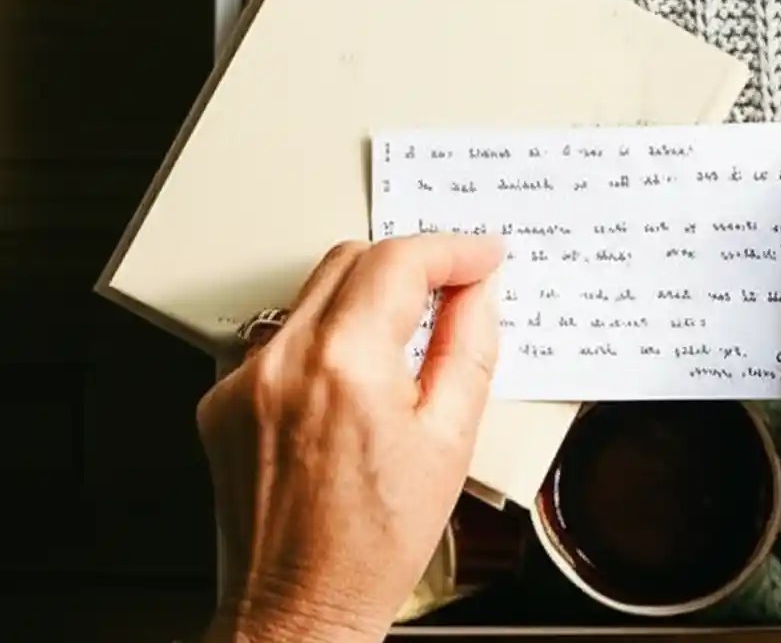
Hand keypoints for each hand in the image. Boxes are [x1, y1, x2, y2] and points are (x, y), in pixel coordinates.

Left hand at [198, 234, 502, 642]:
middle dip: (409, 264)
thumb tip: (478, 294)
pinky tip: (351, 380)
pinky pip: (282, 339)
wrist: (301, 608)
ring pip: (313, 295)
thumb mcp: (451, 442)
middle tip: (453, 288)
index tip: (480, 256)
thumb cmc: (375, 544)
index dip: (452, 250)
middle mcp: (285, 360)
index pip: (400, 263)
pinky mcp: (223, 402)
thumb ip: (470, 349)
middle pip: (351, 261)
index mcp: (347, 364)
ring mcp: (244, 380)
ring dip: (365, 297)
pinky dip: (325, 340)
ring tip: (405, 338)